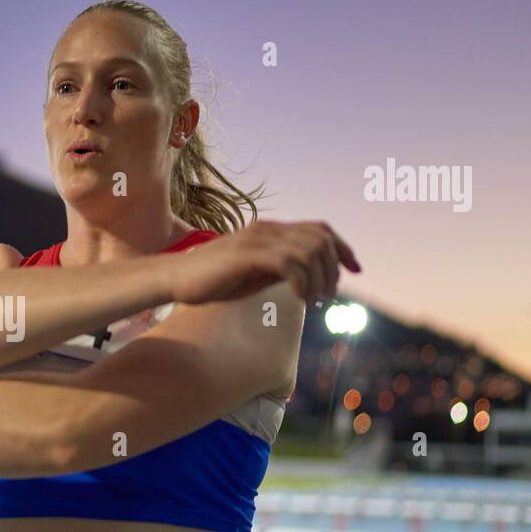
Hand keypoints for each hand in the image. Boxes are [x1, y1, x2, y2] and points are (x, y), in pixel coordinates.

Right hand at [170, 219, 359, 307]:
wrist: (175, 279)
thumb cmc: (211, 281)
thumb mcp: (254, 274)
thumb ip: (280, 270)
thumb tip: (308, 279)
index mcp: (271, 231)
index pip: (319, 228)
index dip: (343, 247)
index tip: (355, 270)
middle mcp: (268, 229)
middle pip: (322, 239)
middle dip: (334, 270)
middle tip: (329, 298)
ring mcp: (257, 240)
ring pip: (311, 251)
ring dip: (321, 280)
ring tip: (315, 303)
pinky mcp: (247, 254)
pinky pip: (290, 263)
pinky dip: (303, 283)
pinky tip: (300, 300)